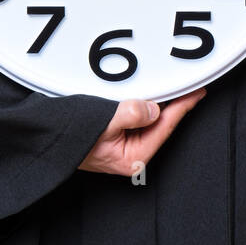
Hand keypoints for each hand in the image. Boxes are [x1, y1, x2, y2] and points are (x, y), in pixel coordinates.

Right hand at [78, 89, 206, 174]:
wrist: (48, 137)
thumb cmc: (70, 135)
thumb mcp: (104, 121)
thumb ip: (131, 114)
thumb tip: (153, 109)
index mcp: (132, 158)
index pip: (165, 127)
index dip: (183, 107)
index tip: (197, 92)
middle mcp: (131, 155)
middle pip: (162, 125)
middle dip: (175, 105)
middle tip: (189, 85)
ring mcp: (124, 146)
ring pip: (150, 121)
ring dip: (159, 103)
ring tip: (171, 87)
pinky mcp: (118, 137)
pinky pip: (138, 119)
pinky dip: (145, 105)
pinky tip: (148, 95)